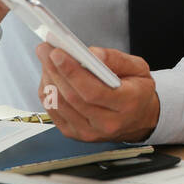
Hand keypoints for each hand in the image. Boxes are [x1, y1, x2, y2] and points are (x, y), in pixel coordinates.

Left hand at [37, 45, 159, 142]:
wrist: (139, 118)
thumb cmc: (137, 91)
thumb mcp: (138, 68)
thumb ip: (116, 58)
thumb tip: (91, 54)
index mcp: (126, 104)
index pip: (93, 91)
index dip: (71, 72)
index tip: (58, 53)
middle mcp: (107, 123)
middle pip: (72, 97)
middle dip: (54, 70)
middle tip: (45, 50)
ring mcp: (89, 132)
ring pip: (59, 104)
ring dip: (48, 79)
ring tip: (46, 59)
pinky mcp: (75, 133)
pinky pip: (54, 112)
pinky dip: (47, 92)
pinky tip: (50, 76)